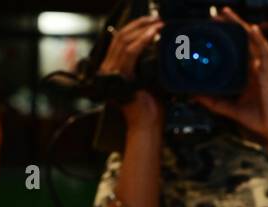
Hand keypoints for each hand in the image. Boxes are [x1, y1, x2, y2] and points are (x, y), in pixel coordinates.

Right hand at [98, 15, 162, 129]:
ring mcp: (112, 71)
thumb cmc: (150, 108)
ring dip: (142, 29)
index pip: (121, 40)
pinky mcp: (120, 76)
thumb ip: (148, 66)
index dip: (135, 28)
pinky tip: (152, 34)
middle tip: (155, 18)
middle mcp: (109, 67)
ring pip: (124, 41)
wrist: (146, 126)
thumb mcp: (149, 81)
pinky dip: (142, 41)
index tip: (151, 22)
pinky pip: (130, 53)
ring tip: (157, 24)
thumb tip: (158, 49)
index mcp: (113, 67)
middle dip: (139, 24)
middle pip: (121, 36)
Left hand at [193, 7, 267, 151]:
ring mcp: (263, 71)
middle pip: (243, 42)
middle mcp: (255, 70)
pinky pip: (265, 54)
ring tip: (228, 14)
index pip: (236, 52)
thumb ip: (213, 102)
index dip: (226, 39)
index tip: (212, 29)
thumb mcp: (230, 109)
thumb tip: (194, 95)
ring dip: (241, 27)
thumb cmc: (261, 119)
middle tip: (216, 15)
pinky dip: (260, 40)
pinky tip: (253, 29)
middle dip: (231, 27)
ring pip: (253, 42)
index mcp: (247, 76)